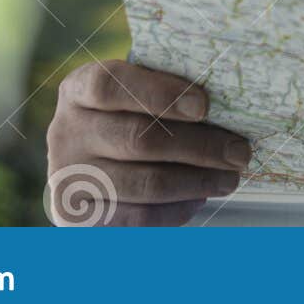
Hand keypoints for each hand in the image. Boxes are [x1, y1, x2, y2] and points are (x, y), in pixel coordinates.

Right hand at [45, 59, 250, 225]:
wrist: (85, 167)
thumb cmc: (126, 118)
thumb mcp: (134, 93)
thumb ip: (164, 90)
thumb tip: (225, 98)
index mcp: (77, 89)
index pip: (109, 85)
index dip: (158, 94)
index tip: (204, 105)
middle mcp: (64, 131)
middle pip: (138, 139)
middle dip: (200, 146)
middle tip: (239, 151)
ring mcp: (66, 177)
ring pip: (144, 183)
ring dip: (197, 181)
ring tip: (230, 177)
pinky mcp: (76, 218)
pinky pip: (137, 217)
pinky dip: (176, 209)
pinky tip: (200, 198)